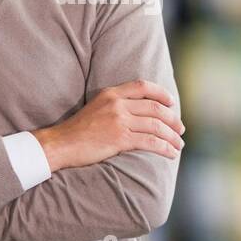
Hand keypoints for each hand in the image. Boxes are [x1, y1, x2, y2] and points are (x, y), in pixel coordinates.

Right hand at [34, 79, 183, 170]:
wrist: (60, 144)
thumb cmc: (76, 131)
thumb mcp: (95, 108)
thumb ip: (115, 106)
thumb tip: (138, 114)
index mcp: (110, 93)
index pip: (143, 86)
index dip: (162, 93)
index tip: (171, 103)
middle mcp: (117, 104)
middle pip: (155, 108)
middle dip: (173, 120)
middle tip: (180, 130)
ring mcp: (119, 121)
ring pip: (157, 126)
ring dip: (172, 136)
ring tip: (178, 145)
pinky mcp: (120, 138)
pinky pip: (151, 141)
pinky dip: (165, 148)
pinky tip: (171, 153)